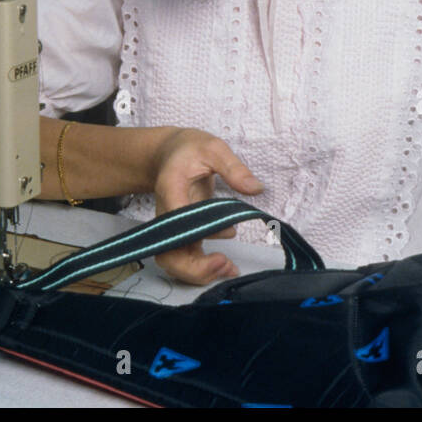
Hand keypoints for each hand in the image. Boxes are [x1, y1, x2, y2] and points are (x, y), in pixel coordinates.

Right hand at [149, 128, 264, 284]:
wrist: (168, 154)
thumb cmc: (190, 150)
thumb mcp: (214, 149)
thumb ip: (233, 168)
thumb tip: (255, 188)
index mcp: (171, 188)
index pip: (180, 218)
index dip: (201, 231)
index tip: (229, 230)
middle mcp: (166, 214)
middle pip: (168, 251)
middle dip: (194, 267)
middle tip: (225, 264)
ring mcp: (171, 228)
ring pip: (173, 262)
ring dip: (198, 273)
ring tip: (230, 269)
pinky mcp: (179, 234)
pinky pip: (183, 259)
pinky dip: (200, 269)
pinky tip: (225, 266)